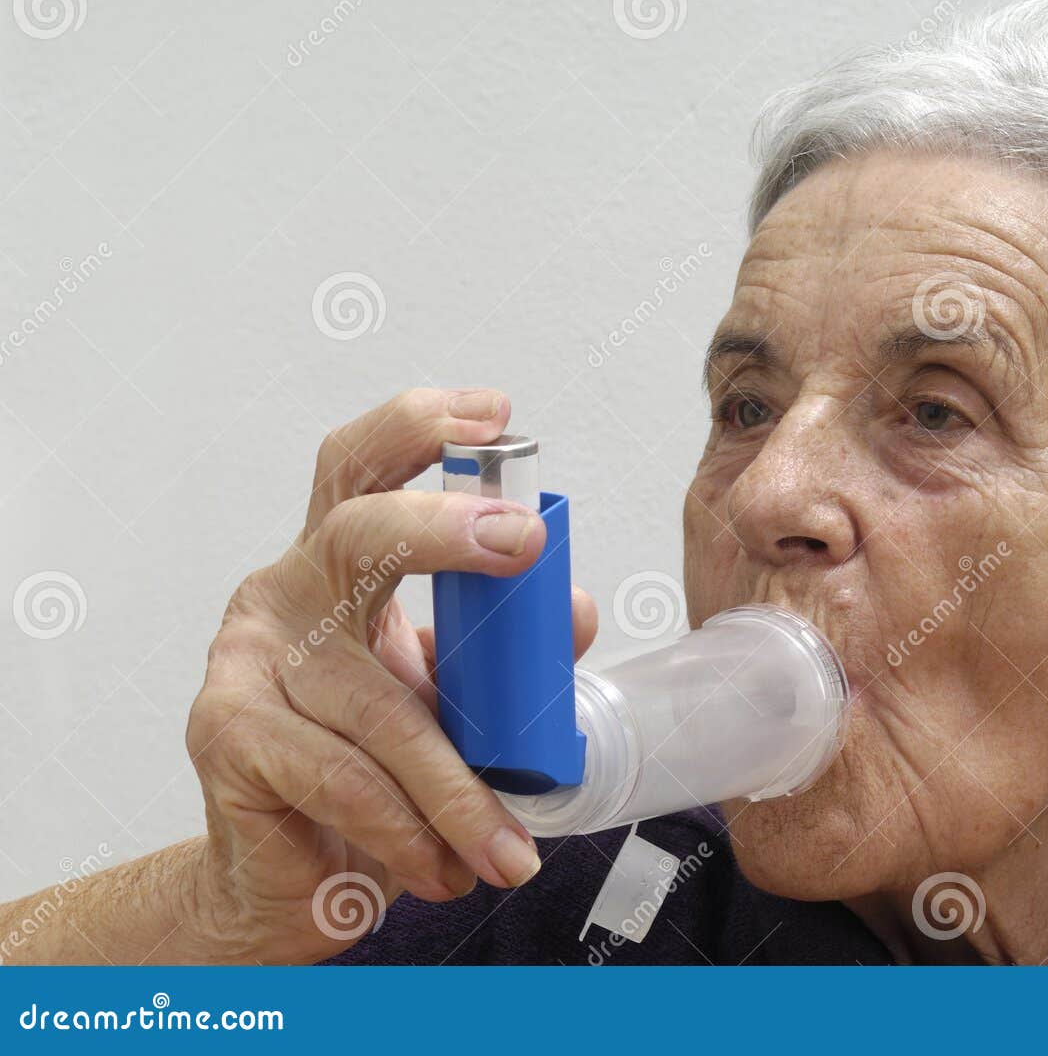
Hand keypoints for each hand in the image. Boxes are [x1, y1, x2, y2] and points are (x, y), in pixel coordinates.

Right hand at [181, 388, 596, 962]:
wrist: (291, 878)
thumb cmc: (374, 771)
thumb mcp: (452, 699)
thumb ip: (509, 651)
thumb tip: (577, 609)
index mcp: (339, 566)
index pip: (365, 468)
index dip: (421, 428)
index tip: (495, 413)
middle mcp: (287, 592)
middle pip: (358, 532)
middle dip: (445, 528)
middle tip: (523, 544)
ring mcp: (248, 658)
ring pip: (381, 707)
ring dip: (460, 789)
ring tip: (510, 850)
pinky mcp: (226, 730)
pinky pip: (343, 777)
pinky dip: (407, 828)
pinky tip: (441, 866)